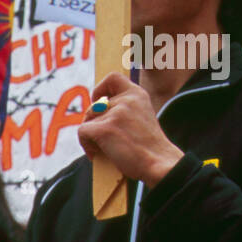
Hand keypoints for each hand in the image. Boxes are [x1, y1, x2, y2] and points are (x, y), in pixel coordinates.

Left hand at [77, 73, 184, 187]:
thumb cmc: (148, 148)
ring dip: (90, 136)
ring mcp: (115, 113)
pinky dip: (86, 145)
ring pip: (87, 121)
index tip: (100, 102)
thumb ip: (123, 110)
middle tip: (104, 139)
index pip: (113, 77)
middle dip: (93, 123)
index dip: (100, 89)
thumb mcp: (141, 118)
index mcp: (137, 95)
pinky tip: (97, 155)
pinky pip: (82, 132)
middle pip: (94, 106)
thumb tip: (93, 111)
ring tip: (104, 148)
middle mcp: (126, 100)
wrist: (159, 164)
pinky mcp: (104, 128)